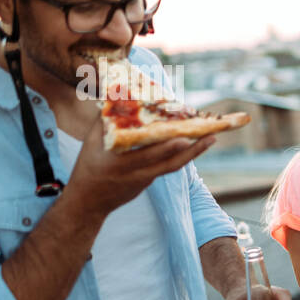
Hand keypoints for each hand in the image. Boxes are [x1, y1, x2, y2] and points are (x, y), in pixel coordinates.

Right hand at [63, 115, 215, 222]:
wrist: (88, 202)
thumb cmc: (88, 166)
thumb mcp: (91, 144)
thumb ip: (105, 122)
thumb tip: (119, 97)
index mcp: (118, 162)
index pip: (146, 154)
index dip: (166, 147)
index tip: (182, 136)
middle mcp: (135, 173)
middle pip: (168, 161)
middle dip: (190, 149)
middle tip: (210, 134)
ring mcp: (144, 180)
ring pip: (173, 166)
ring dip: (194, 153)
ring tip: (210, 138)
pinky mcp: (148, 183)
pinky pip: (167, 167)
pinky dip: (181, 155)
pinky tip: (194, 143)